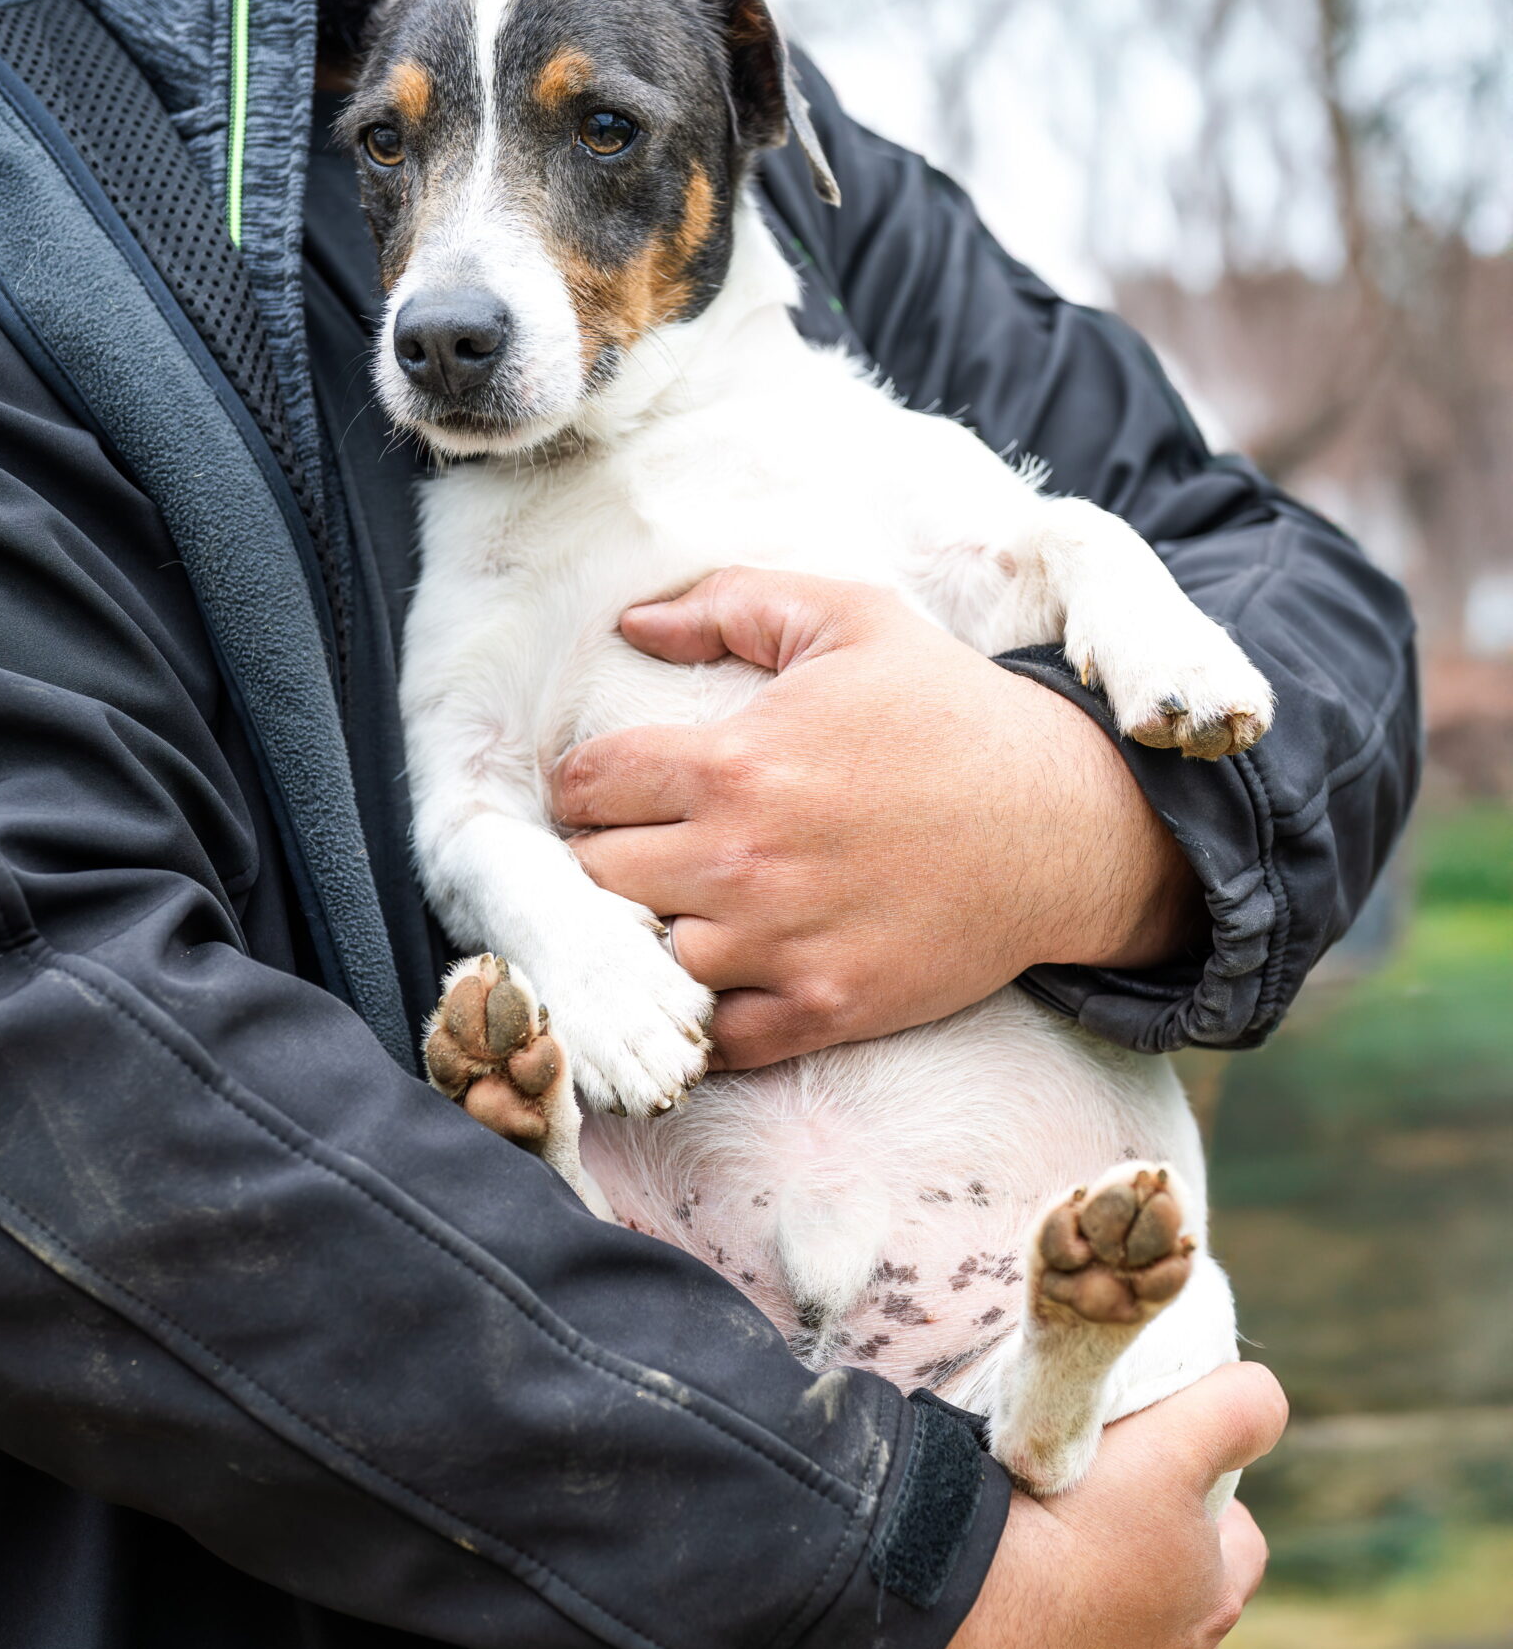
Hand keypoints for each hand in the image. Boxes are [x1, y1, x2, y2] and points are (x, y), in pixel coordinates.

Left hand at [551, 569, 1202, 1070]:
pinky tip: (710, 987)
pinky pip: (715, 1043)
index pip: (585, 788)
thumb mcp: (850, 620)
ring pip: (644, 963)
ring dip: (645, 942)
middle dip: (601, 860)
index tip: (605, 793)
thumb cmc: (953, 713)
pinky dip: (699, 1022)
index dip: (581, 787)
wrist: (1067, 821)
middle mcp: (741, 861)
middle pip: (596, 879)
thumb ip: (731, 605)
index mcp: (732, 763)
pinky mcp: (824, 1009)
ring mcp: (781, 945)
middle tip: (630, 852)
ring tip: (667, 918)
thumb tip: (632, 624)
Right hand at [880, 1362, 1285, 1648]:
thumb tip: (1266, 1396)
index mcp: (1208, 1604)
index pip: (1242, 1547)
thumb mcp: (1166, 1443)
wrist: (954, 1611)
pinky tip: (995, 1630)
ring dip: (1089, 1626)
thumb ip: (1234, 1410)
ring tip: (1035, 1572)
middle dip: (1148, 1569)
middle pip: (1178, 1612)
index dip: (1213, 1505)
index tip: (1168, 1475)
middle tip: (1090, 1517)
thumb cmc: (1064, 1526)